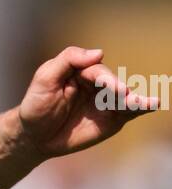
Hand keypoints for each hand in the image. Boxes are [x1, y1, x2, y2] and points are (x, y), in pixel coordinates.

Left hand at [17, 46, 158, 159]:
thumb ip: (68, 60)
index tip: (113, 88)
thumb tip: (100, 52)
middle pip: (113, 83)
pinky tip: (152, 105)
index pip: (96, 71)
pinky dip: (141, 108)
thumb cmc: (36, 104)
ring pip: (124, 97)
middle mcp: (97, 84)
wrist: (34, 136)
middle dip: (119, 90)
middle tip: (124, 97)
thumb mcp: (45, 78)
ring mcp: (106, 102)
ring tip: (143, 104)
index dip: (105, 79)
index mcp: (82, 71)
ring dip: (135, 100)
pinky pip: (128, 113)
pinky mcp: (111, 120)